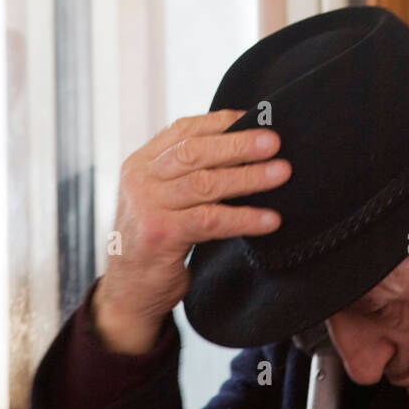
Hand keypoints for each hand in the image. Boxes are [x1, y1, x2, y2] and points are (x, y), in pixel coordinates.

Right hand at [92, 109, 290, 352]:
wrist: (127, 292)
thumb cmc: (154, 240)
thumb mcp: (159, 198)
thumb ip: (185, 173)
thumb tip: (242, 144)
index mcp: (140, 163)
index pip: (183, 130)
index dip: (221, 121)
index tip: (254, 117)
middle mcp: (140, 179)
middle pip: (195, 151)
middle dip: (238, 144)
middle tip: (273, 141)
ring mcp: (147, 207)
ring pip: (205, 183)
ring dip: (248, 177)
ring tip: (281, 173)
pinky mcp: (161, 235)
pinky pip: (211, 220)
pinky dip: (244, 218)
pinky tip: (269, 219)